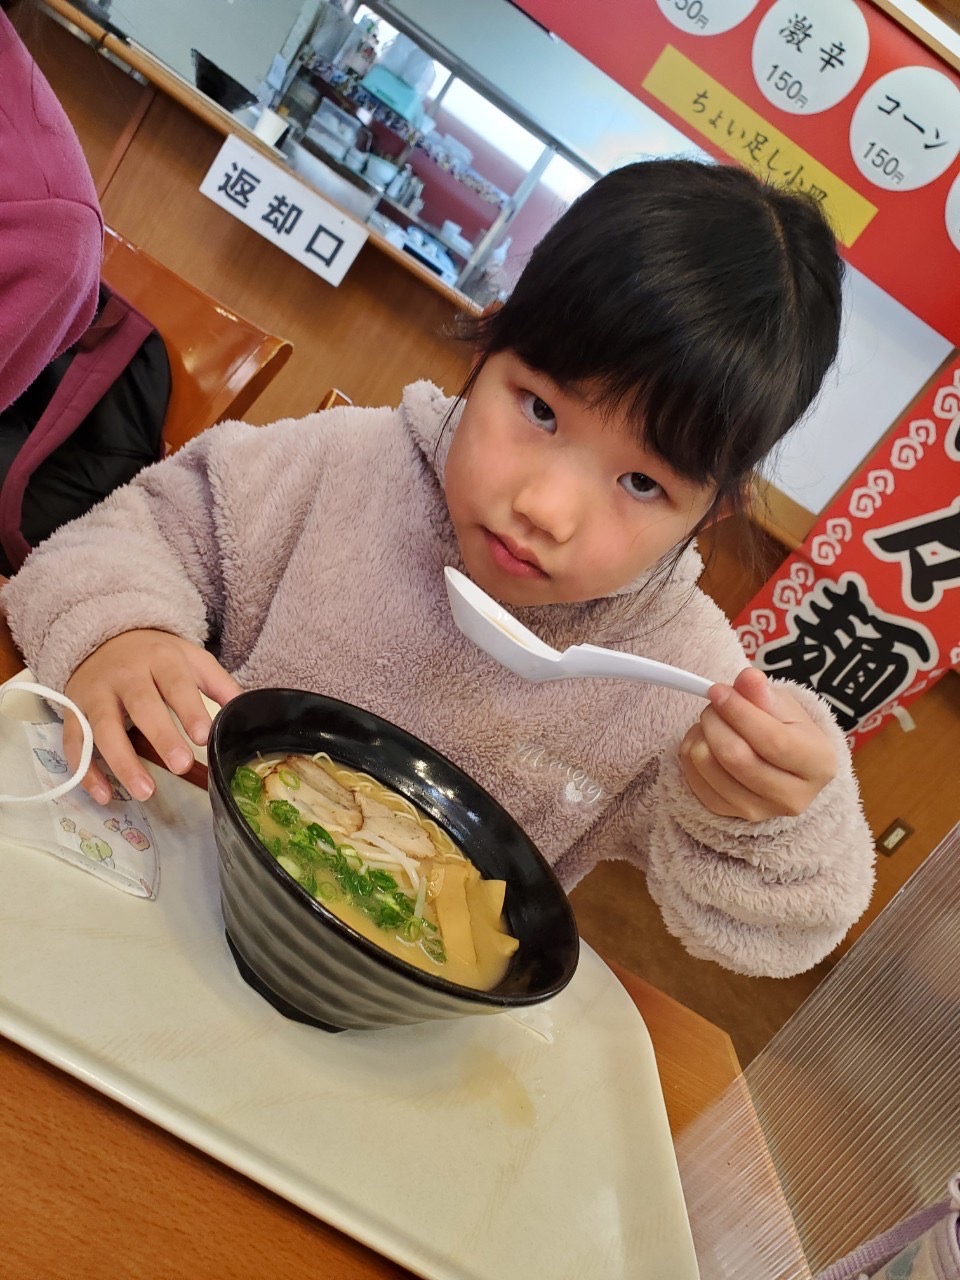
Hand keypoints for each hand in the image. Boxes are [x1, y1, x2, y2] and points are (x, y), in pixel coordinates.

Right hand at [63, 630, 242, 803]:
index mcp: (159, 659)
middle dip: (161, 736)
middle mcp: (125, 675)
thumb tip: (245, 709)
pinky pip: (76, 744)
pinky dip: (86, 771)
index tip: (204, 737)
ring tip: (145, 792)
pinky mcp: (74, 712)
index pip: (176, 683)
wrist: (102, 637)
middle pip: (141, 706)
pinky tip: (104, 794)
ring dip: (122, 762)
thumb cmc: (155, 657)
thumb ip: (218, 683)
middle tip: (181, 765)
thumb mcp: (190, 659)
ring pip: (104, 729)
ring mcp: (96, 694)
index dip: (189, 709)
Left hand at [678, 667, 836, 821]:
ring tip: (710, 722)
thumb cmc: (786, 730)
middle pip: (737, 758)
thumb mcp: (783, 706)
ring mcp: (761, 811)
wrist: (783, 766)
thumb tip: (748, 678)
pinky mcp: (732, 815)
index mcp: (817, 763)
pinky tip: (703, 742)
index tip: (718, 690)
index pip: (772, 740)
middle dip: (715, 722)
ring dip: (699, 736)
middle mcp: (793, 796)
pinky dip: (690, 756)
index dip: (738, 712)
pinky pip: (696, 783)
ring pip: (711, 769)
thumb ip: (764, 693)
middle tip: (713, 704)